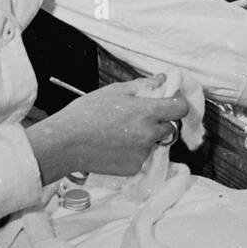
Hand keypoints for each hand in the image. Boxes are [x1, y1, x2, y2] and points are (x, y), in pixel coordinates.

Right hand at [25, 75, 188, 181]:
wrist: (66, 143)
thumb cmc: (87, 113)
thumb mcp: (115, 91)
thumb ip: (142, 85)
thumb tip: (161, 79)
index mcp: (147, 112)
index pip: (180, 108)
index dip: (178, 103)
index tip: (171, 101)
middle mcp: (149, 134)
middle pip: (170, 127)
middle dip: (161, 121)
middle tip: (141, 116)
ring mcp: (142, 153)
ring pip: (154, 143)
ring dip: (146, 137)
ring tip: (121, 131)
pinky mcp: (133, 168)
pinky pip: (141, 157)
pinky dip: (134, 151)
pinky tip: (115, 145)